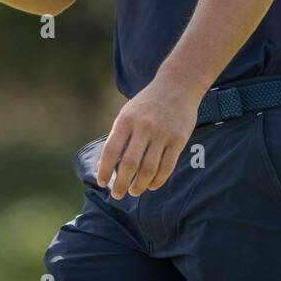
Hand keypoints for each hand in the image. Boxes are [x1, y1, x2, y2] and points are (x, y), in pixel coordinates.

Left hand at [96, 78, 202, 198]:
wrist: (177, 86)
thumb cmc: (147, 104)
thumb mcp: (128, 113)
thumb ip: (118, 137)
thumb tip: (105, 166)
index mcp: (126, 120)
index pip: (111, 151)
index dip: (104, 170)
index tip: (102, 183)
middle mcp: (143, 127)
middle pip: (129, 164)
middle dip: (121, 184)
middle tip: (117, 194)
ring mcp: (162, 134)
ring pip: (148, 169)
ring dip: (139, 185)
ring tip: (134, 191)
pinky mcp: (178, 140)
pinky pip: (167, 167)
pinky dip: (157, 180)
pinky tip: (151, 185)